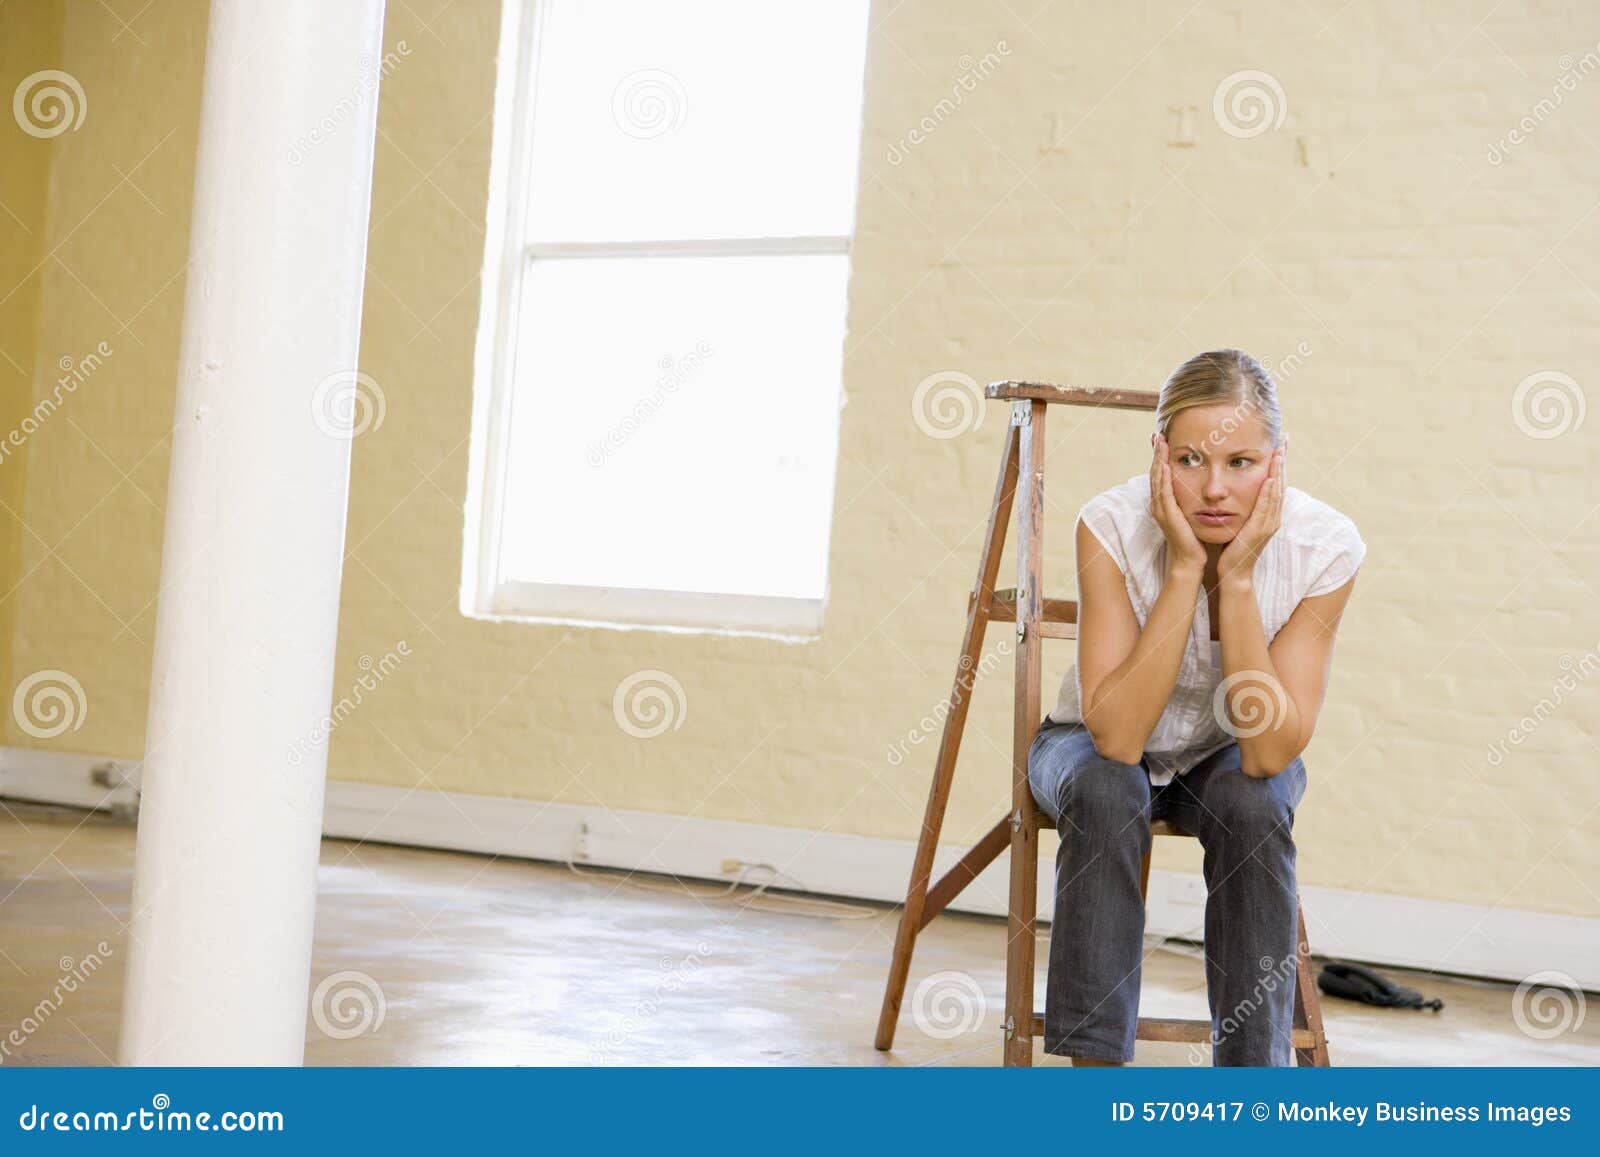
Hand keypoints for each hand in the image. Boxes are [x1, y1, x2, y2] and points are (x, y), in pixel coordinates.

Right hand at [1148, 432, 1205, 574]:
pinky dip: (1162, 476)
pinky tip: (1164, 463)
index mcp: (1164, 503)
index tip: (1162, 440)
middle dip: (1156, 453)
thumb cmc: (1194, 539)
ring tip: (1159, 442)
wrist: (1190, 560)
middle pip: (1155, 473)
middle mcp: (1158, 504)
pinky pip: (1163, 491)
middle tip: (1157, 434)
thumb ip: (1192, 500)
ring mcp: (1160, 509)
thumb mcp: (1191, 514)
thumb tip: (1203, 486)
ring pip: (1156, 479)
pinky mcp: (1166, 514)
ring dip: (1157, 460)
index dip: (1160, 458)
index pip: (1160, 475)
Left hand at [1217, 445, 1284, 587]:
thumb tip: (1235, 488)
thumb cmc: (1232, 547)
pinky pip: (1266, 508)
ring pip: (1276, 492)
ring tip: (1279, 452)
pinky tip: (1269, 479)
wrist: (1233, 572)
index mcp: (1268, 513)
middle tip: (1284, 439)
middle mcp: (1272, 517)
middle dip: (1282, 461)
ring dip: (1278, 472)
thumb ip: (1242, 505)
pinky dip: (1268, 492)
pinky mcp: (1260, 531)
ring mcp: (1269, 524)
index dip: (1278, 463)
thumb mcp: (1239, 521)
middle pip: (1281, 483)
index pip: (1275, 482)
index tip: (1279, 443)